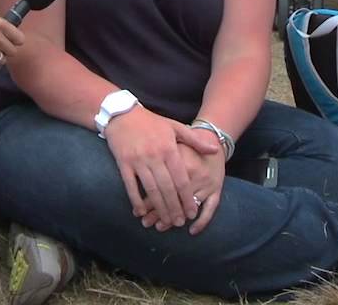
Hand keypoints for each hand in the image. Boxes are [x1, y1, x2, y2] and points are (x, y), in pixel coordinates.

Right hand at [104, 108, 218, 230]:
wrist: (122, 114)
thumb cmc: (151, 122)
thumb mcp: (175, 127)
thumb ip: (195, 140)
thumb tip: (215, 150)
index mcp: (169, 149)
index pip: (181, 179)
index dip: (187, 198)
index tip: (192, 212)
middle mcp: (155, 156)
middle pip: (167, 188)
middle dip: (175, 208)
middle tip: (180, 222)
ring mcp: (138, 160)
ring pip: (151, 190)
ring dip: (158, 208)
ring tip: (165, 221)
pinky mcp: (123, 163)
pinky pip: (130, 185)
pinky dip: (136, 200)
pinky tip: (141, 212)